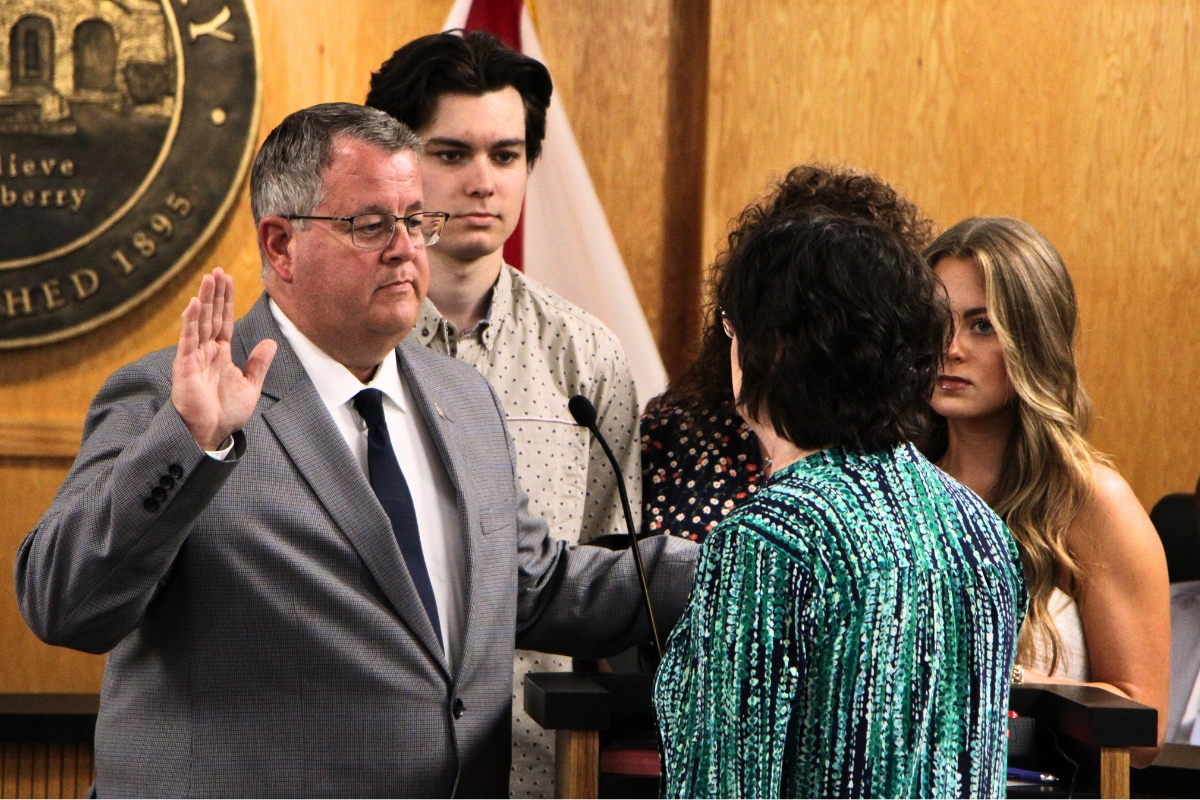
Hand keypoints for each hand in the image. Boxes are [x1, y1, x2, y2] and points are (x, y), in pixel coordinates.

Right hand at [171, 269, 276, 449]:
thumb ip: (258, 364)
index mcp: (221, 353)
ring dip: (203, 301)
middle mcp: (206, 352)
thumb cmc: (227, 413)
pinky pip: (188, 342)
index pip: (224, 320)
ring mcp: (194, 358)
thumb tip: (271, 342)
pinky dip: (190, 323)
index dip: (226, 300)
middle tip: (217, 270)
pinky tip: (193, 306)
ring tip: (207, 279)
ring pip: (199, 324)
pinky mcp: (184, 368)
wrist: (212, 435)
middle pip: (211, 316)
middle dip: (215, 294)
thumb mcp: (250, 386)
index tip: (227, 279)